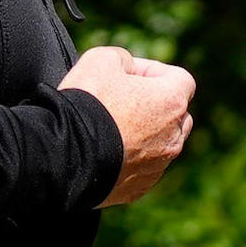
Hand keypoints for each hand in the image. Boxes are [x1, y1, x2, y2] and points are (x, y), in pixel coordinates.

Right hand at [62, 45, 198, 205]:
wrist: (65, 152)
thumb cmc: (87, 102)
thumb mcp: (101, 59)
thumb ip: (123, 59)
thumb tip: (127, 70)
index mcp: (171, 102)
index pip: (180, 79)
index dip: (153, 71)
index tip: (128, 75)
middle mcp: (174, 136)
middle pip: (177, 114)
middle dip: (155, 104)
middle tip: (122, 100)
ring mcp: (159, 165)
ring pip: (162, 144)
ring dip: (144, 134)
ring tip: (111, 128)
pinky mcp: (141, 187)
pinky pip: (142, 168)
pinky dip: (129, 159)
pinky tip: (105, 152)